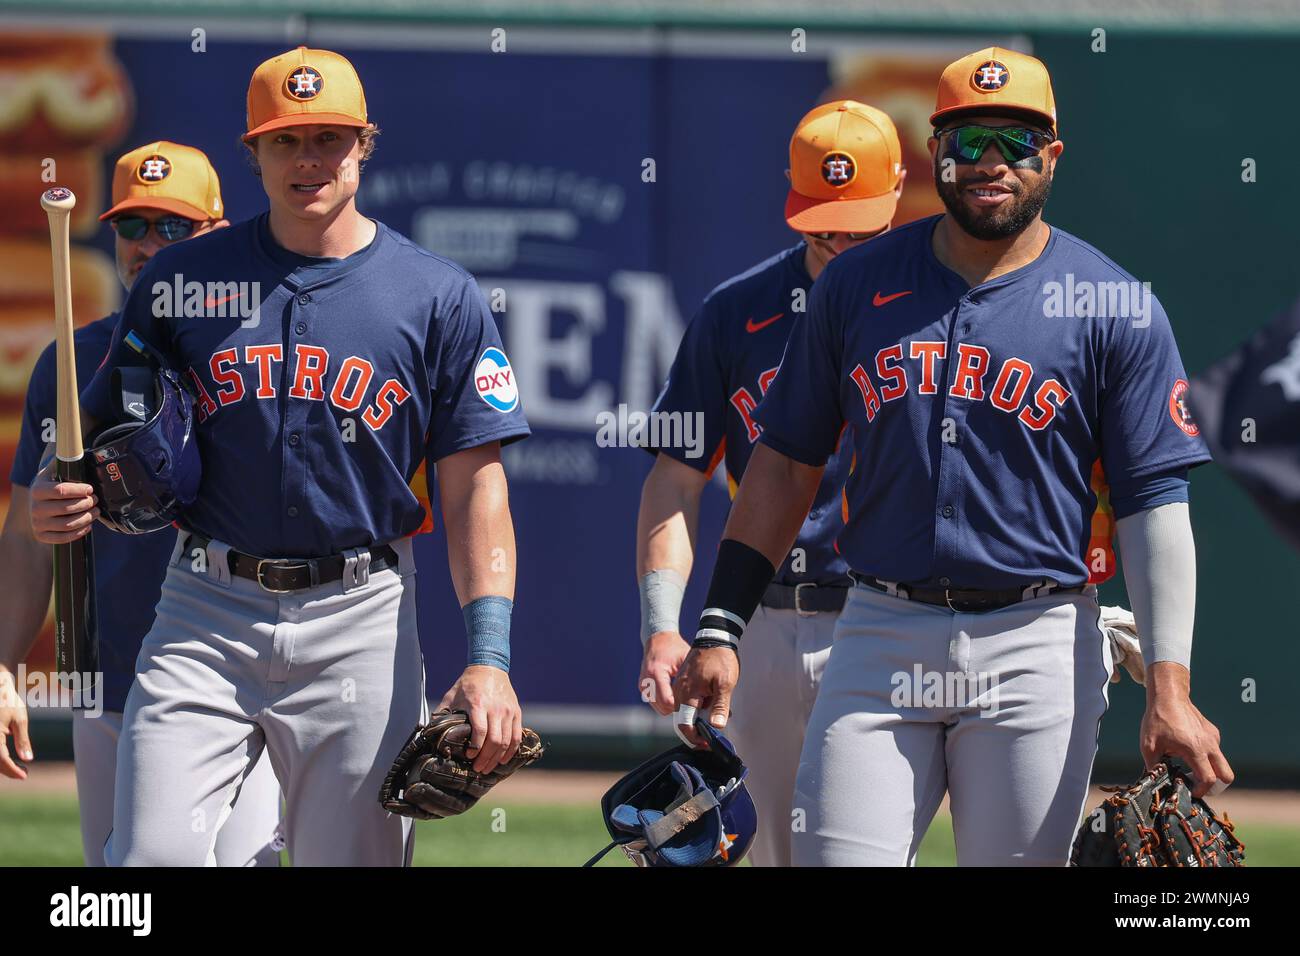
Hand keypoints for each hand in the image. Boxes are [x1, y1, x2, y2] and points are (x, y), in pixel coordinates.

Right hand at [0, 668, 32, 779]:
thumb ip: (22, 740)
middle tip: (22, 772)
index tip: (24, 776)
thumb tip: (28, 759)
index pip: (1, 760)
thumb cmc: (7, 699)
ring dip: (1, 764)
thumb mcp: (19, 719)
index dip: (12, 770)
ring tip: (16, 766)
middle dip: (7, 769)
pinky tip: (5, 757)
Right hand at [28, 460, 98, 544]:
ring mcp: (37, 523)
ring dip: (87, 518)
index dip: (79, 490)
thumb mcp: (56, 469)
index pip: (60, 491)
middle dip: (86, 504)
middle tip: (96, 500)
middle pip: (67, 508)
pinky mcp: (42, 536)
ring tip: (96, 511)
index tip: (90, 489)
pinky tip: (88, 524)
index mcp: (37, 489)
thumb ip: (64, 459)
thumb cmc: (53, 483)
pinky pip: (63, 538)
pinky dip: (79, 532)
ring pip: (68, 524)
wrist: (40, 501)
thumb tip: (74, 446)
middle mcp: (34, 508)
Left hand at [437, 665, 521, 773]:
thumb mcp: (451, 695)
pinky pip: (517, 735)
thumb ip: (442, 712)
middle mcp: (495, 709)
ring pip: (506, 741)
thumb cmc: (467, 684)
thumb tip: (429, 731)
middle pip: (495, 740)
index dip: (475, 748)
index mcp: (478, 704)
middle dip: (486, 758)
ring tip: (488, 768)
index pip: (480, 731)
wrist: (489, 668)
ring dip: (497, 758)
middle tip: (478, 769)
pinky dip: (511, 750)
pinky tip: (503, 759)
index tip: (469, 756)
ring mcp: (508, 711)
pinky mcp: (516, 712)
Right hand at [638, 631, 689, 715]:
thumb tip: (705, 698)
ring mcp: (643, 686)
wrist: (658, 639)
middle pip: (663, 708)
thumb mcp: (685, 659)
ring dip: (672, 706)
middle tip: (694, 704)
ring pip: (659, 708)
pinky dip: (667, 703)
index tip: (696, 705)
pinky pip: (657, 703)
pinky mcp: (644, 688)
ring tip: (686, 699)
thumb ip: (691, 678)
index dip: (682, 706)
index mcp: (655, 673)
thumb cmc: (674, 648)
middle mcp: (646, 682)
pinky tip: (678, 695)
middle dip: (678, 708)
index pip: (668, 701)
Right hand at [671, 645, 738, 746]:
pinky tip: (711, 703)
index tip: (707, 744)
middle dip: (696, 731)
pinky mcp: (682, 681)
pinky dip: (696, 707)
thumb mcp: (725, 683)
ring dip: (697, 718)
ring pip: (684, 711)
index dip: (694, 738)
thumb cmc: (721, 658)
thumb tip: (716, 727)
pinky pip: (685, 701)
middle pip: (681, 720)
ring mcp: (678, 685)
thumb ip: (720, 707)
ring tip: (716, 716)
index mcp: (687, 693)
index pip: (684, 724)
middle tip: (712, 737)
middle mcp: (678, 691)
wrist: (714, 636)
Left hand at [1140, 662, 1232, 797]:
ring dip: (1209, 769)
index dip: (1201, 791)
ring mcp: (1214, 738)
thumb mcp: (1149, 746)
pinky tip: (1187, 748)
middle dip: (1216, 785)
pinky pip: (1214, 750)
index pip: (1208, 779)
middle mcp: (1210, 745)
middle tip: (1198, 784)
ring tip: (1187, 765)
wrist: (1168, 697)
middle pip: (1227, 775)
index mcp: (1195, 750)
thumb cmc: (1157, 720)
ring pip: (1221, 763)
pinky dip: (1206, 755)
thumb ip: (1154, 766)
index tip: (1191, 792)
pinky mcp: (1213, 732)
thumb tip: (1155, 781)